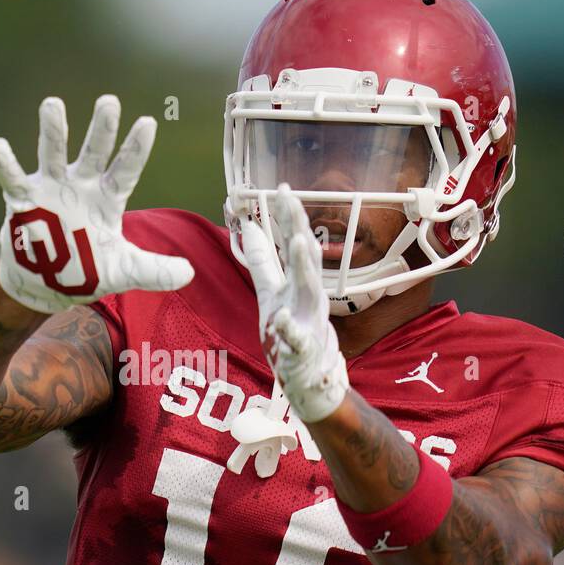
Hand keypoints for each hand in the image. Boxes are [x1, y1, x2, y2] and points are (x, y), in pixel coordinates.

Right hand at [0, 95, 193, 313]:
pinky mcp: (24, 201)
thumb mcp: (124, 271)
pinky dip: (4, 163)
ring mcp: (51, 190)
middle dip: (101, 129)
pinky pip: (12, 178)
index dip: (135, 149)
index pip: (125, 170)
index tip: (148, 122)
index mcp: (107, 199)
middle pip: (93, 152)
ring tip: (52, 104)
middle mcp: (81, 186)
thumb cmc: (88, 269)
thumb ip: (154, 270)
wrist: (48, 285)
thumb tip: (189, 273)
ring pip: (53, 154)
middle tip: (109, 101)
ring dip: (53, 131)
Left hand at [240, 184, 348, 422]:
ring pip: (310, 289)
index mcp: (298, 282)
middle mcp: (308, 297)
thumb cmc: (292, 333)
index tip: (283, 187)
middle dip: (299, 228)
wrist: (313, 378)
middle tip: (292, 200)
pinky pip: (296, 338)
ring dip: (303, 265)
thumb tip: (250, 229)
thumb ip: (263, 263)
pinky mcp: (303, 349)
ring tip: (297, 240)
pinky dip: (289, 329)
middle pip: (306, 258)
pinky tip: (280, 318)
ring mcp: (308, 322)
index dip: (290, 216)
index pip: (296, 243)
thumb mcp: (272, 294)